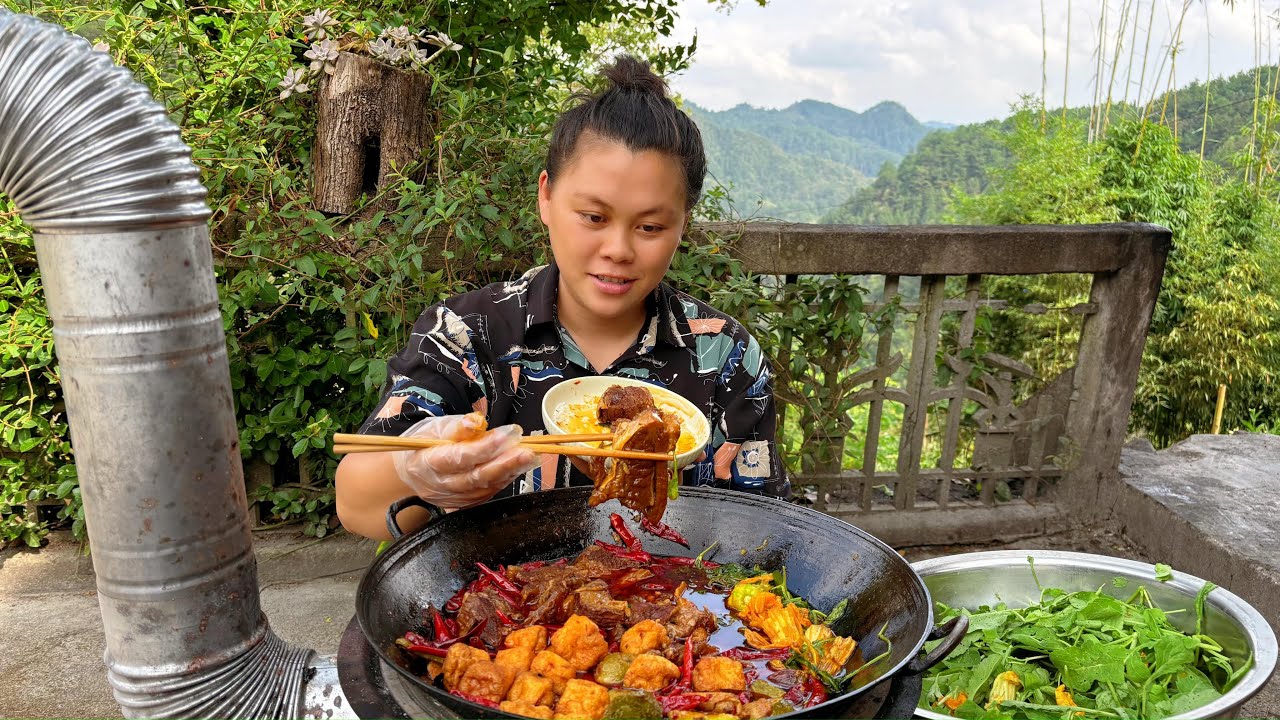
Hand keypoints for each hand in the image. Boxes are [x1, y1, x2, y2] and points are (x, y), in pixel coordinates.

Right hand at [392, 414, 538, 511]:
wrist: (412, 471)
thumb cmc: (426, 444)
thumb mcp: (437, 428)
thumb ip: (458, 427)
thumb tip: (476, 421)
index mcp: (428, 462)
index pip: (459, 457)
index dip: (485, 447)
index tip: (509, 434)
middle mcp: (440, 484)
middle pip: (475, 477)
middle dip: (505, 464)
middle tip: (527, 451)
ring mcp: (452, 497)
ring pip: (484, 487)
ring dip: (509, 472)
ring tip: (528, 457)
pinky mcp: (463, 503)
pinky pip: (487, 493)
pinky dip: (503, 480)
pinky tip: (517, 468)